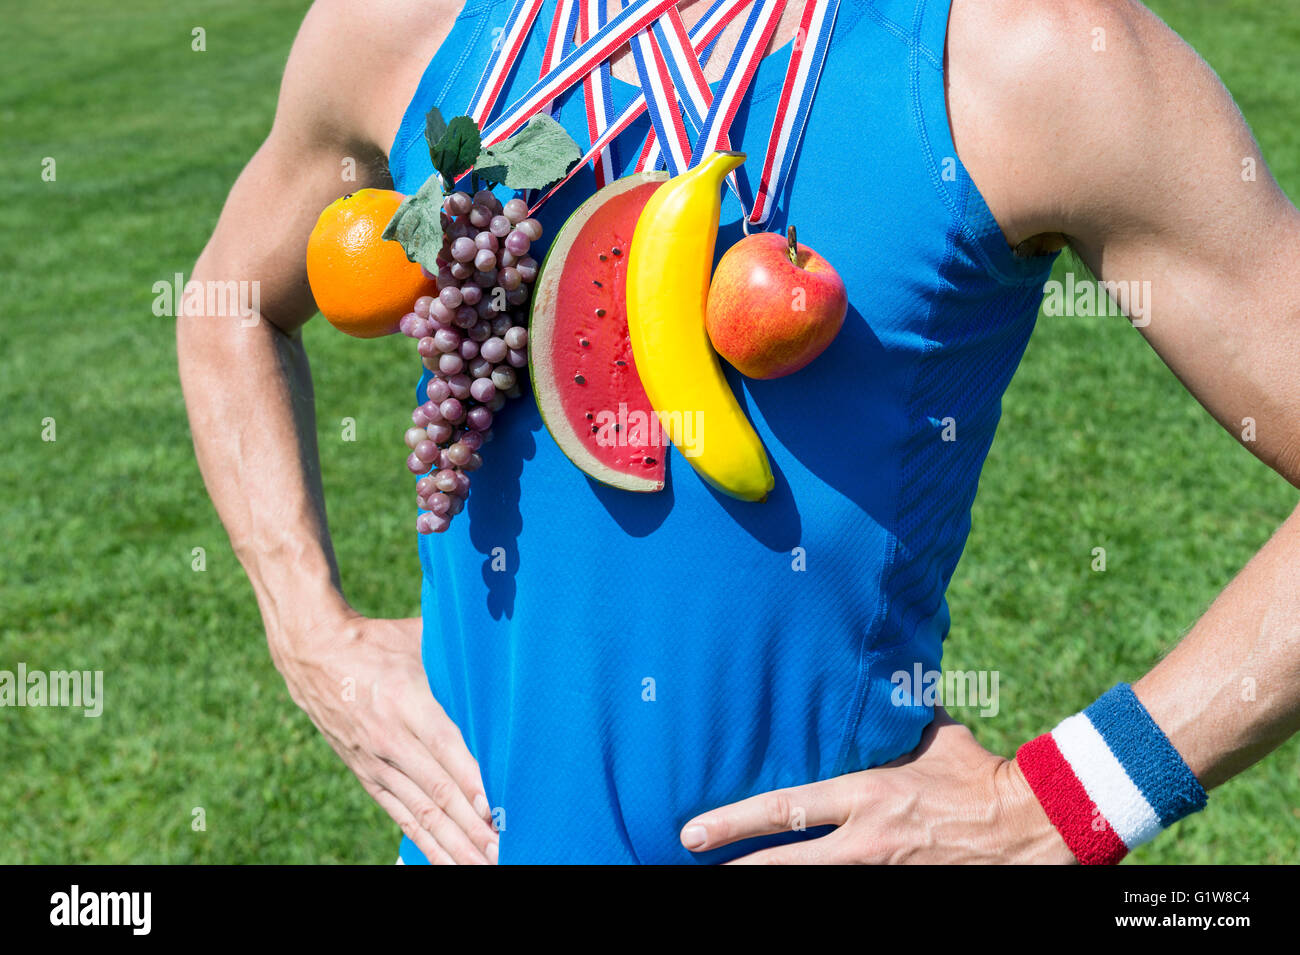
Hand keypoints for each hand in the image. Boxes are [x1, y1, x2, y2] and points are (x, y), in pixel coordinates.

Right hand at [269, 609, 497, 863]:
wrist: (312, 653)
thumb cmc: (377, 640)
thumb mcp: (417, 636)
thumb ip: (457, 647)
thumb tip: (501, 640)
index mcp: (405, 700)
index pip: (444, 747)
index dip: (469, 780)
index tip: (493, 808)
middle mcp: (389, 739)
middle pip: (436, 790)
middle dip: (470, 826)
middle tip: (500, 850)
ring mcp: (375, 762)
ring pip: (420, 811)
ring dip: (452, 842)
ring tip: (482, 863)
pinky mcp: (366, 775)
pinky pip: (399, 815)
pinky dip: (423, 841)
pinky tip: (446, 860)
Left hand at [680, 708, 1075, 863]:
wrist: (1033, 823)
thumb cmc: (978, 772)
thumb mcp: (931, 735)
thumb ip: (892, 713)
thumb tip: (875, 674)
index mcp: (866, 793)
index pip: (786, 809)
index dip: (734, 822)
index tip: (692, 831)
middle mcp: (867, 840)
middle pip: (786, 863)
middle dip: (736, 868)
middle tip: (690, 865)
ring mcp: (886, 872)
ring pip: (814, 885)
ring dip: (772, 882)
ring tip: (726, 884)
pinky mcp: (906, 891)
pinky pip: (851, 893)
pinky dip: (824, 891)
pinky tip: (792, 890)